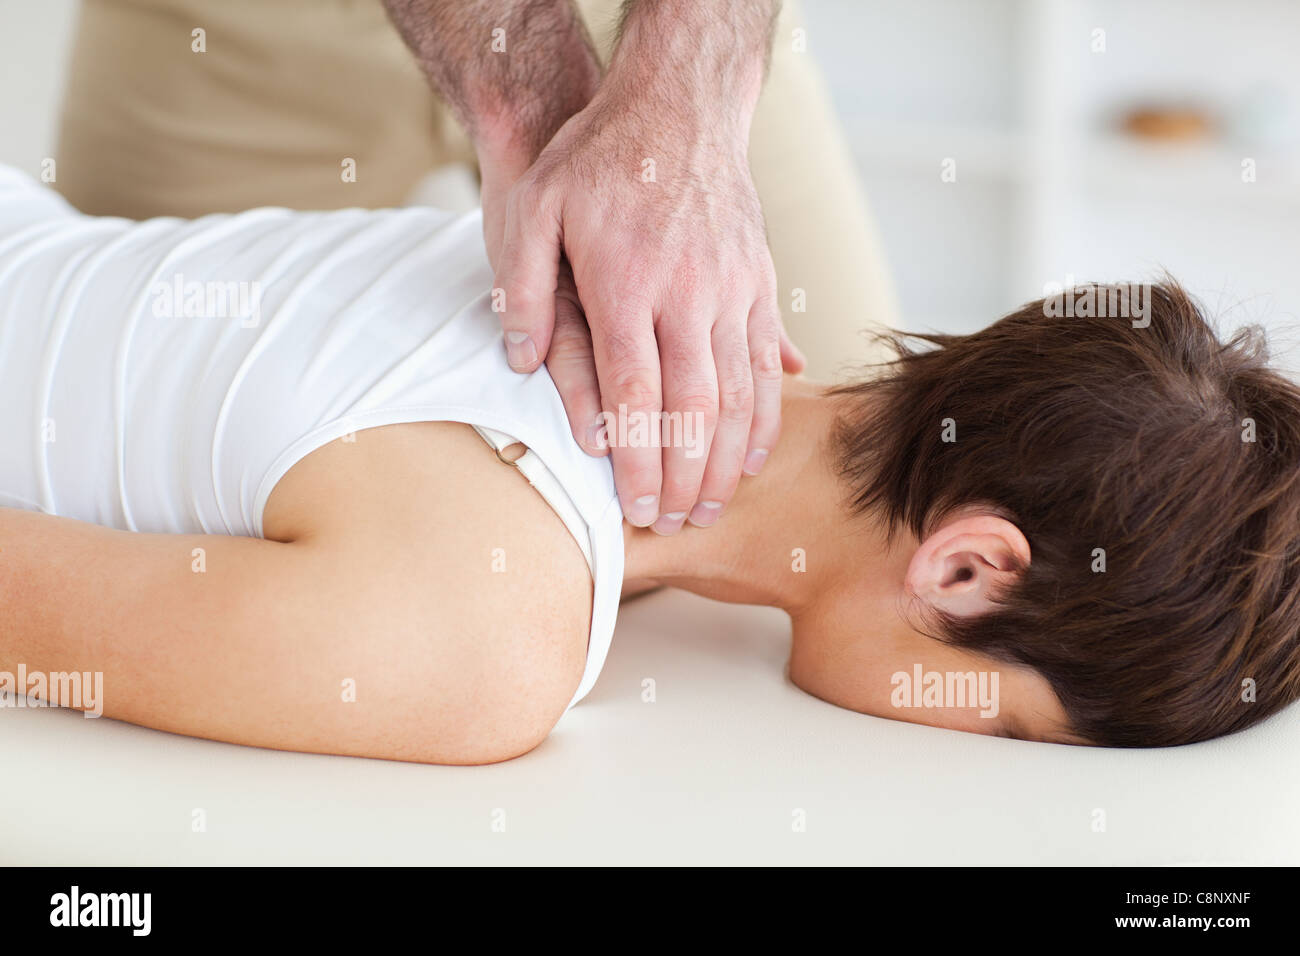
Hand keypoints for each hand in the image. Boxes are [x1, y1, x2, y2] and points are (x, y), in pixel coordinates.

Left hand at [490, 86, 803, 534]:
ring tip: (710, 505)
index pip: (634, 393)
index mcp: (626, 281)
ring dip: (725, 458)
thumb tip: (519, 363)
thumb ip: (522, 287)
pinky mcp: (757, 281)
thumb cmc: (598, 157)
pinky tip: (750, 453)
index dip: (636, 459)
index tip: (634, 509)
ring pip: (736, 392)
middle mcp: (686, 292)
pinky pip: (765, 362)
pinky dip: (762, 414)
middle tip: (672, 523)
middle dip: (683, 475)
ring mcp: (730, 288)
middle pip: (691, 406)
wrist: (678, 103)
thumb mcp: (535, 206)